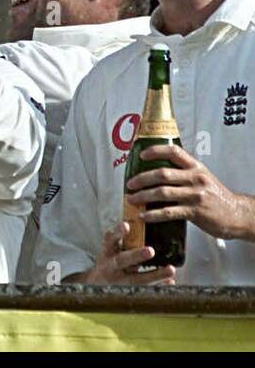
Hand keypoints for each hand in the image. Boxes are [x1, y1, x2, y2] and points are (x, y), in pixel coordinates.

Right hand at [79, 222, 175, 284]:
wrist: (96, 285)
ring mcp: (119, 281)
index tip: (126, 225)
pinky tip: (170, 282)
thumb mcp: (110, 250)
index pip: (109, 239)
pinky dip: (158, 286)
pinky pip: (145, 290)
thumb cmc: (109, 262)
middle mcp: (111, 266)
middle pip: (122, 260)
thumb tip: (139, 221)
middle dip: (136, 255)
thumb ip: (122, 240)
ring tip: (171, 269)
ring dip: (154, 275)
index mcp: (106, 252)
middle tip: (151, 250)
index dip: (117, 232)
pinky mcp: (128, 292)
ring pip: (136, 279)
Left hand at [127, 144, 254, 240]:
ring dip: (143, 196)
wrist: (237, 214)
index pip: (174, 152)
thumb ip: (184, 173)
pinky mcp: (195, 211)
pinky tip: (143, 217)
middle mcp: (195, 178)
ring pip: (162, 193)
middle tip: (129, 184)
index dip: (156, 151)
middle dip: (142, 179)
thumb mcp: (203, 178)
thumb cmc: (216, 196)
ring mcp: (195, 195)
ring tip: (131, 200)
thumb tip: (156, 172)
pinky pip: (169, 212)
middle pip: (162, 174)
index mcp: (196, 167)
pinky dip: (153, 215)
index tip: (141, 155)